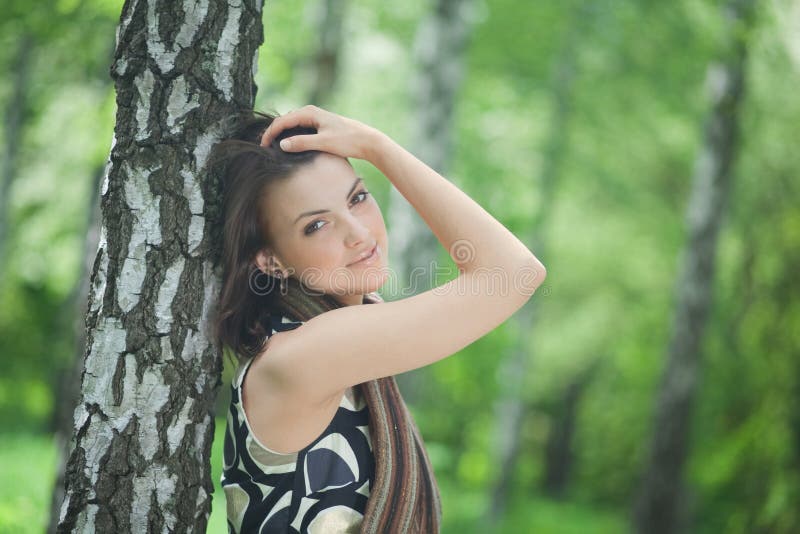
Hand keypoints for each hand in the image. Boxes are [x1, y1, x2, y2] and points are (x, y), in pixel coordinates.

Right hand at [260, 105, 379, 160]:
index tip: (262, 147)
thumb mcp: (323, 143)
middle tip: (264, 147)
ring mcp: (316, 119)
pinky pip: (300, 129)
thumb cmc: (348, 140)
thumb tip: (282, 145)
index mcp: (309, 113)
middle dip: (273, 133)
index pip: (282, 121)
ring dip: (282, 135)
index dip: (270, 133)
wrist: (368, 141)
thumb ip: (302, 143)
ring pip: (292, 125)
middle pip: (285, 121)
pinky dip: (292, 136)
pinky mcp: (321, 126)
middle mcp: (311, 112)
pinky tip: (290, 146)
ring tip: (273, 147)